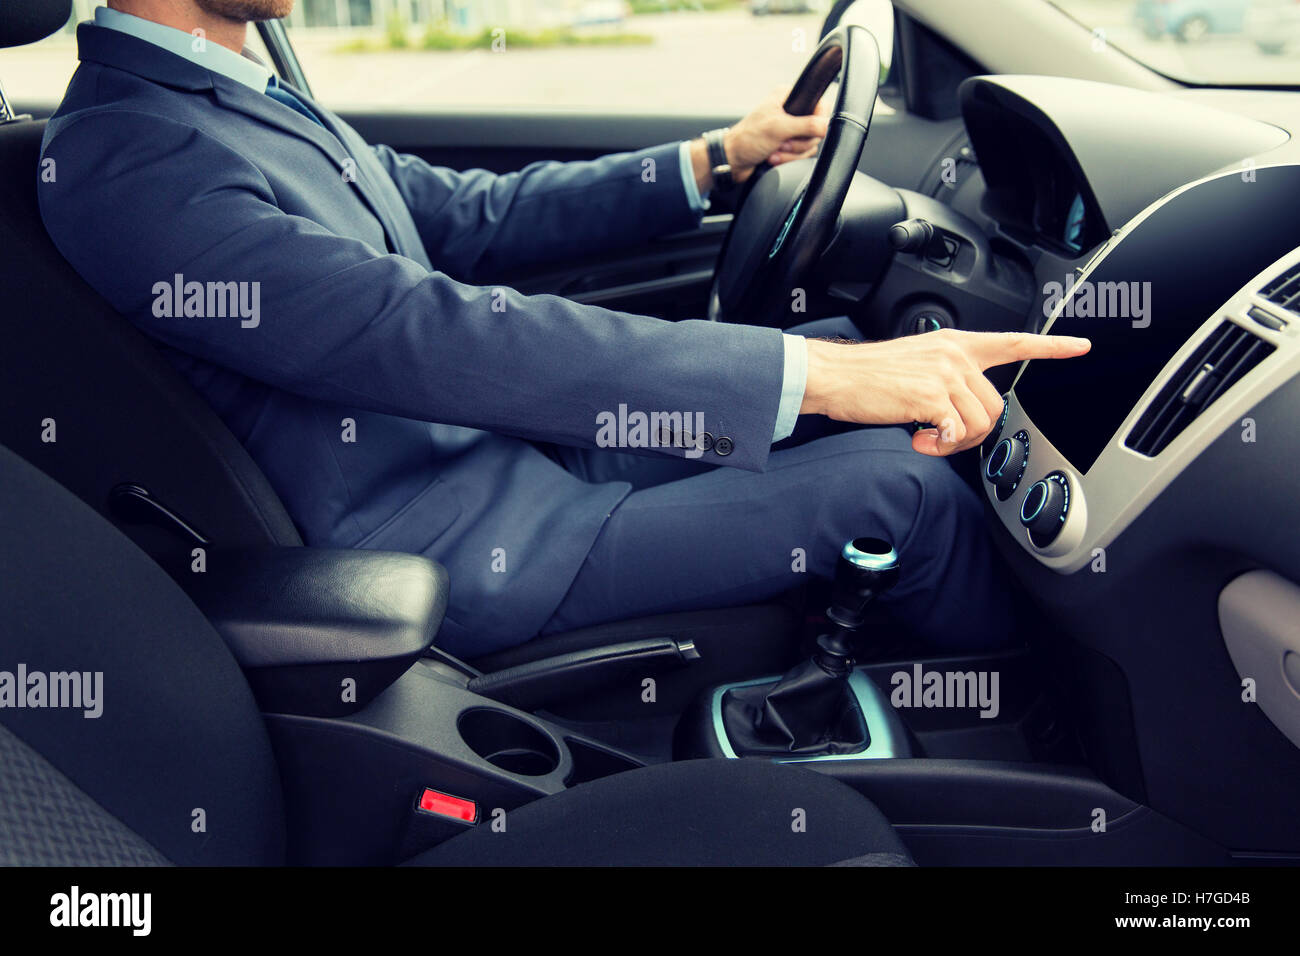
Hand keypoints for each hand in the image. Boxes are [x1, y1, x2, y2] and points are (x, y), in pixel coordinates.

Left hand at [726, 88, 829, 181]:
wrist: (732, 161)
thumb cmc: (746, 140)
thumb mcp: (778, 128)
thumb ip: (806, 125)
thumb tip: (828, 125)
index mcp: (788, 97)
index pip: (820, 105)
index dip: (817, 121)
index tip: (806, 131)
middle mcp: (791, 111)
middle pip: (816, 129)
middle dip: (798, 142)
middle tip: (782, 142)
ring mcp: (790, 129)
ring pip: (809, 144)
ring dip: (791, 152)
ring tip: (774, 150)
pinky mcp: (788, 145)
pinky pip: (801, 154)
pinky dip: (788, 158)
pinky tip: (773, 157)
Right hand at [800, 328, 1091, 456]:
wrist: (836, 375)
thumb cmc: (867, 375)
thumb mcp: (916, 363)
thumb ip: (946, 377)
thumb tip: (957, 411)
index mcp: (955, 344)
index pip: (1012, 342)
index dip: (1050, 347)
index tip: (1080, 346)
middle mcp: (955, 355)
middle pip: (995, 406)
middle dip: (973, 433)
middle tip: (943, 439)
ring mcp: (945, 374)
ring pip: (979, 424)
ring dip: (954, 444)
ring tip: (927, 439)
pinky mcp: (932, 396)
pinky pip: (955, 434)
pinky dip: (939, 447)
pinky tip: (919, 440)